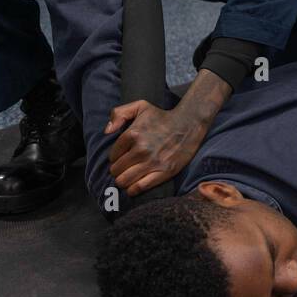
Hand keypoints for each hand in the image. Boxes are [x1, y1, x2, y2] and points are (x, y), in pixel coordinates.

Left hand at [104, 70, 231, 194]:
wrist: (189, 123)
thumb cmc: (162, 116)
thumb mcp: (140, 106)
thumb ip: (118, 113)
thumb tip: (107, 132)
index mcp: (132, 134)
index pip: (112, 156)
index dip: (115, 158)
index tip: (122, 157)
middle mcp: (141, 149)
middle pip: (116, 170)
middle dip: (117, 170)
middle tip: (124, 168)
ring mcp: (152, 162)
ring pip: (124, 181)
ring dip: (123, 181)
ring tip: (128, 177)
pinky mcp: (164, 172)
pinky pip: (140, 187)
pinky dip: (133, 190)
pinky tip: (133, 187)